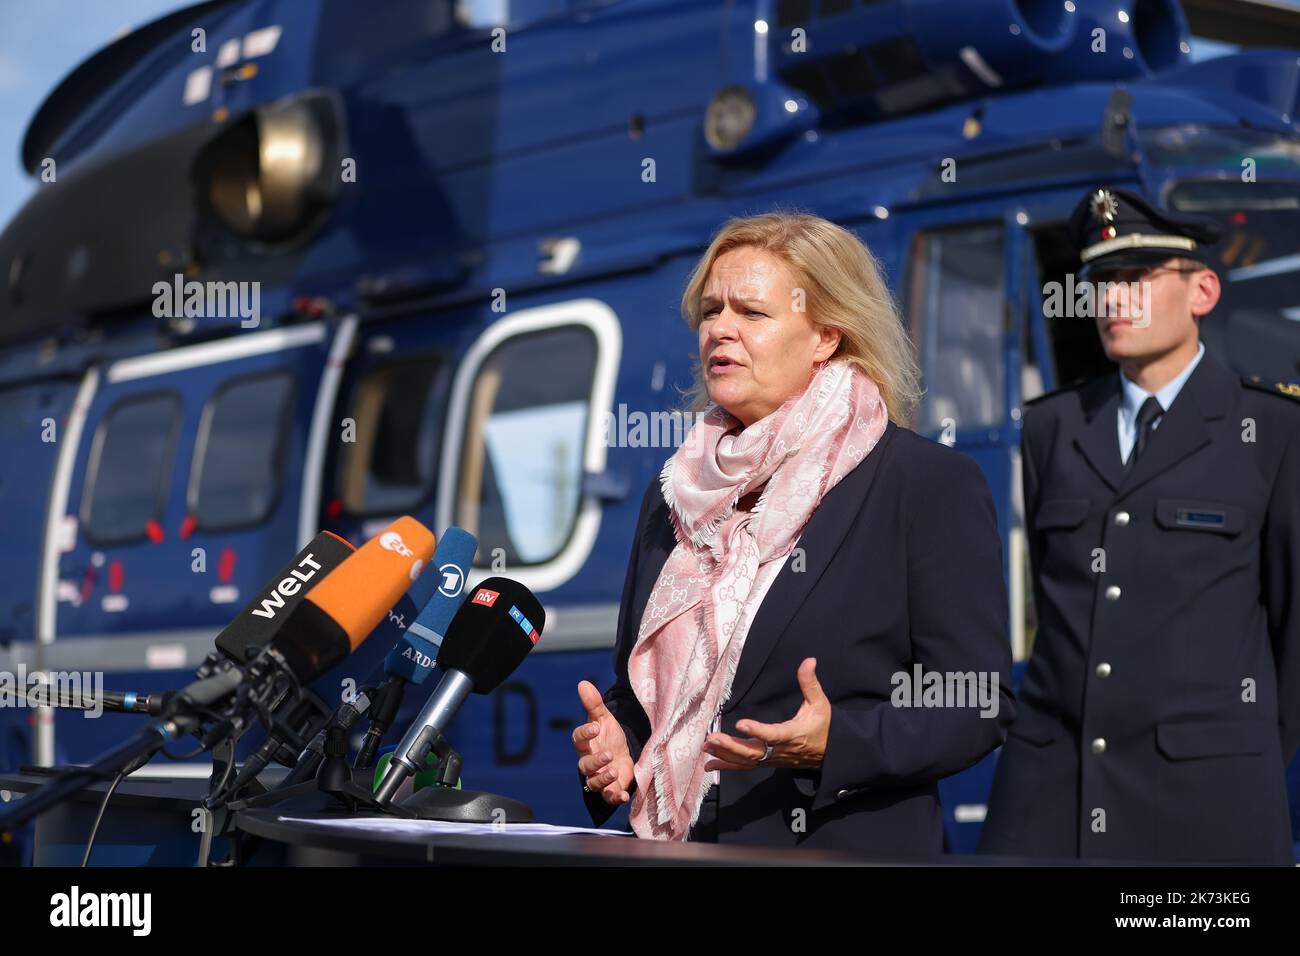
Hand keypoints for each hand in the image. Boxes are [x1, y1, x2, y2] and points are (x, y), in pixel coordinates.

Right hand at [573, 680, 634, 805]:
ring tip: (614, 772)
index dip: (585, 733)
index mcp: (586, 743)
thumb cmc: (609, 736)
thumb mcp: (605, 718)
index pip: (578, 739)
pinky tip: (624, 796)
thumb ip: (594, 703)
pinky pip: (609, 796)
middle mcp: (589, 762)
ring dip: (603, 778)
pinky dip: (615, 797)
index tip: (595, 727)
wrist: (623, 754)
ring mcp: (599, 777)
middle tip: (608, 754)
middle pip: (585, 765)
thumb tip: (582, 683)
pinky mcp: (611, 789)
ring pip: (594, 782)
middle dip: (596, 760)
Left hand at [702, 658, 829, 771]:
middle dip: (732, 746)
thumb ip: (810, 683)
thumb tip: (809, 660)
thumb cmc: (823, 726)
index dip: (758, 731)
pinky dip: (727, 766)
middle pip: (754, 752)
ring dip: (725, 755)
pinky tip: (709, 765)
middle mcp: (780, 750)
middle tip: (712, 738)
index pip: (773, 734)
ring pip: (747, 761)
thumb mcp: (819, 703)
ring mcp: (772, 759)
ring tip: (706, 746)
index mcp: (792, 734)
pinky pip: (745, 766)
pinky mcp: (767, 763)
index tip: (740, 724)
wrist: (830, 754)